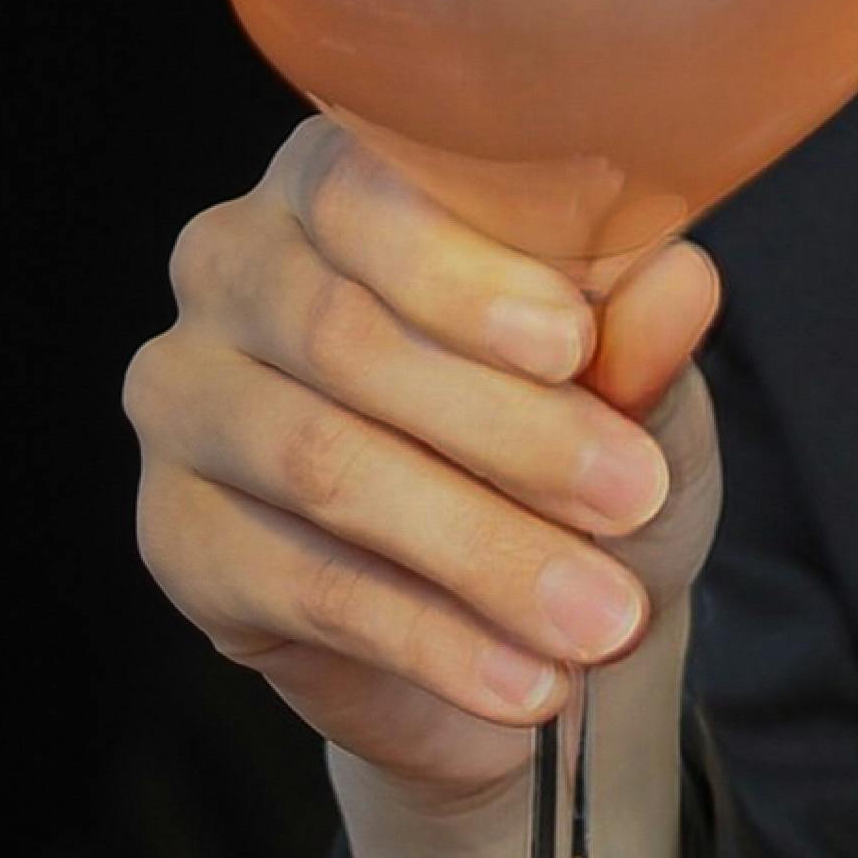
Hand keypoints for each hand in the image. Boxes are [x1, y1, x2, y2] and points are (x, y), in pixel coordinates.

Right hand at [127, 116, 724, 808]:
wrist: (518, 615)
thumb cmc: (575, 448)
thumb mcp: (636, 392)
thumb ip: (640, 338)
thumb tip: (682, 282)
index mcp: (343, 178)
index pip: (373, 196)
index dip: (469, 275)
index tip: (575, 346)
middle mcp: (235, 262)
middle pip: (347, 336)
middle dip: (508, 428)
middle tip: (632, 497)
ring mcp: (185, 396)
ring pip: (322, 465)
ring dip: (481, 548)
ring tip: (605, 616)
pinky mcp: (175, 533)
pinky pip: (299, 584)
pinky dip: (430, 638)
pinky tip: (526, 679)